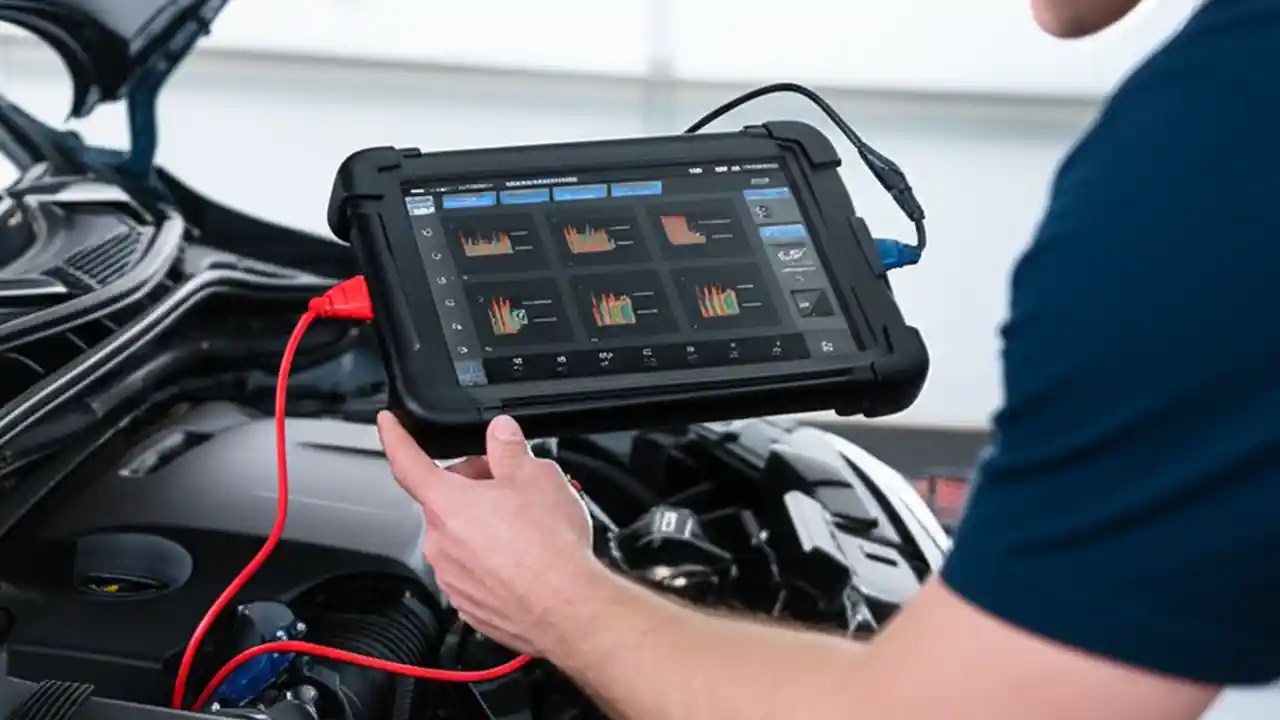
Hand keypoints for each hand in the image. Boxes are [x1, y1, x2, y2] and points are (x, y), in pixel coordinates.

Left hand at [376, 411, 596, 655]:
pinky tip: (525, 560)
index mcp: (448, 504)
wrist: (567, 607)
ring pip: (461, 538)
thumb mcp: (537, 476)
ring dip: (485, 528)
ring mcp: (452, 578)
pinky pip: (474, 571)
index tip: (388, 425)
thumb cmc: (550, 547)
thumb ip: (510, 449)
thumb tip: (501, 432)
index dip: (395, 438)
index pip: (407, 462)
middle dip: (474, 488)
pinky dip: (494, 562)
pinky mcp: (469, 605)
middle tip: (512, 487)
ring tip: (528, 530)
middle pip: (447, 501)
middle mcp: (441, 543)